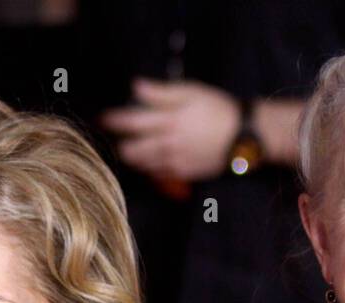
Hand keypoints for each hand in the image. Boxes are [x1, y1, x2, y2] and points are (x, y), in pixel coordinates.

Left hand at [100, 78, 240, 181]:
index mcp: (168, 120)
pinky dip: (148, 168)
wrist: (242, 136)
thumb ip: (160, 92)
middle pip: (132, 150)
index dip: (113, 120)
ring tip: (125, 150)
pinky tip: (147, 162)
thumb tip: (134, 86)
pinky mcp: (183, 173)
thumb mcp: (191, 91)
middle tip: (112, 137)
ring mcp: (174, 162)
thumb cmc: (217, 108)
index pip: (131, 122)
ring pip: (142, 164)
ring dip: (131, 158)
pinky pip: (157, 174)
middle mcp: (167, 144)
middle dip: (119, 144)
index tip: (102, 117)